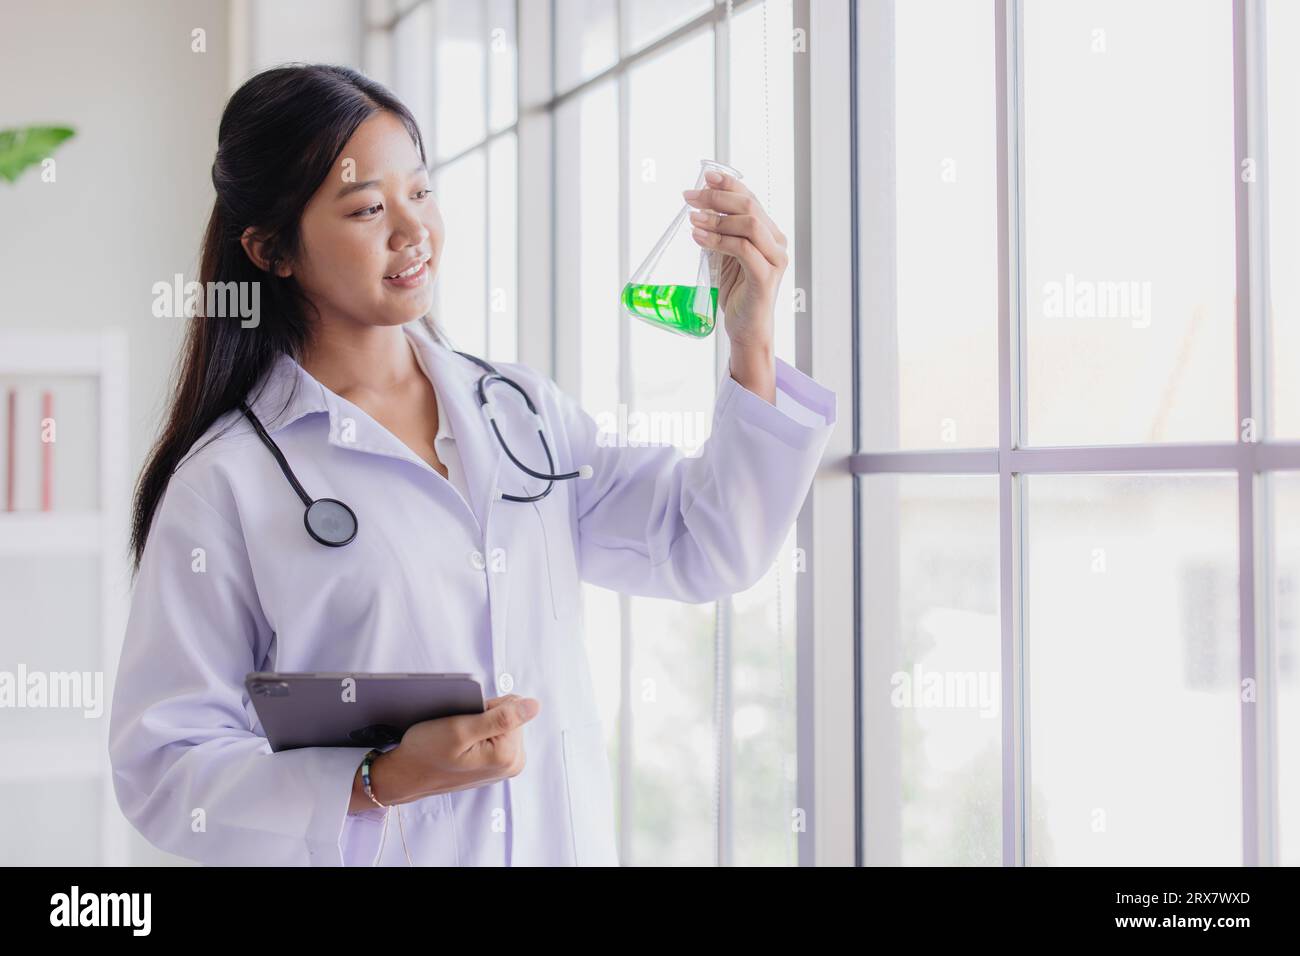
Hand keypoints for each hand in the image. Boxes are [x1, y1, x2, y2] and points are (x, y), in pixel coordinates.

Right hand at [355, 694, 539, 808]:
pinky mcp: (496, 764)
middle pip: (510, 715)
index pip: (512, 706)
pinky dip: (478, 733)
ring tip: (458, 739)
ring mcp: (506, 766)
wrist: (407, 774)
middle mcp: (513, 763)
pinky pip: (494, 735)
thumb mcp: (460, 729)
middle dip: (484, 715)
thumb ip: (501, 717)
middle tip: (459, 730)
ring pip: (502, 723)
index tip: (465, 722)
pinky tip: (461, 744)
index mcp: (509, 755)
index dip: (485, 707)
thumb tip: (535, 705)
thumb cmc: (427, 751)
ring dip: (480, 724)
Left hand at [682, 169, 787, 350]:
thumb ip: (722, 233)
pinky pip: (742, 249)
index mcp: (770, 234)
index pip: (751, 199)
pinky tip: (699, 237)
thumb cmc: (737, 293)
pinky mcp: (765, 277)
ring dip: (716, 218)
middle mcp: (777, 243)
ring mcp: (774, 260)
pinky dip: (718, 240)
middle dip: (717, 198)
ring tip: (692, 219)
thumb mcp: (726, 256)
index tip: (705, 177)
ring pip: (748, 225)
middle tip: (690, 198)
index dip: (729, 185)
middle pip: (749, 207)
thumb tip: (699, 206)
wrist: (746, 328)